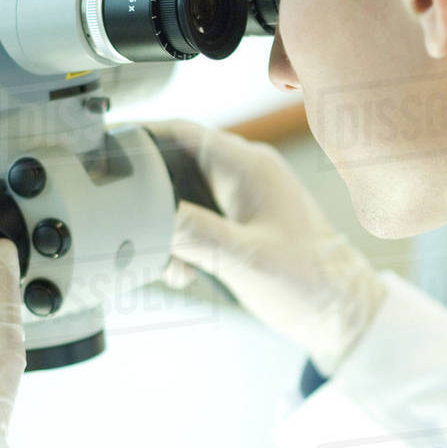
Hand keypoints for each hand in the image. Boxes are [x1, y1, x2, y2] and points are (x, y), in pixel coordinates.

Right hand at [149, 120, 386, 376]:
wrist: (343, 315)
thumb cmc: (309, 283)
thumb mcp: (242, 258)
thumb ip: (192, 233)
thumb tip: (145, 215)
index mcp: (248, 166)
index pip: (180, 131)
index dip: (138, 136)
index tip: (103, 151)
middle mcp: (245, 173)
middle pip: (175, 164)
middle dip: (147, 195)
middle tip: (125, 223)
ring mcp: (244, 197)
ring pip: (182, 197)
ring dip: (165, 227)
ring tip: (163, 260)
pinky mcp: (243, 222)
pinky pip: (197, 220)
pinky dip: (182, 242)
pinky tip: (182, 271)